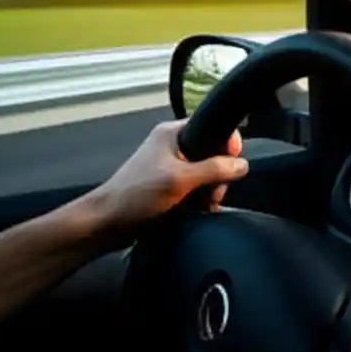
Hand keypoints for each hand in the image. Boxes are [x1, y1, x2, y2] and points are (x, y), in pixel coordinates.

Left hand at [63, 121, 246, 250]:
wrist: (107, 223)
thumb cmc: (137, 195)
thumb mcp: (180, 179)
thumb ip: (214, 169)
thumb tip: (243, 165)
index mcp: (172, 133)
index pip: (212, 128)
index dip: (226, 145)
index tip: (230, 165)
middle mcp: (173, 146)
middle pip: (213, 155)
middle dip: (219, 176)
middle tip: (212, 193)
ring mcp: (170, 168)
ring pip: (207, 175)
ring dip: (210, 192)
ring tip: (203, 205)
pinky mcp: (169, 188)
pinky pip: (196, 190)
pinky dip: (200, 200)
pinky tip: (198, 211)